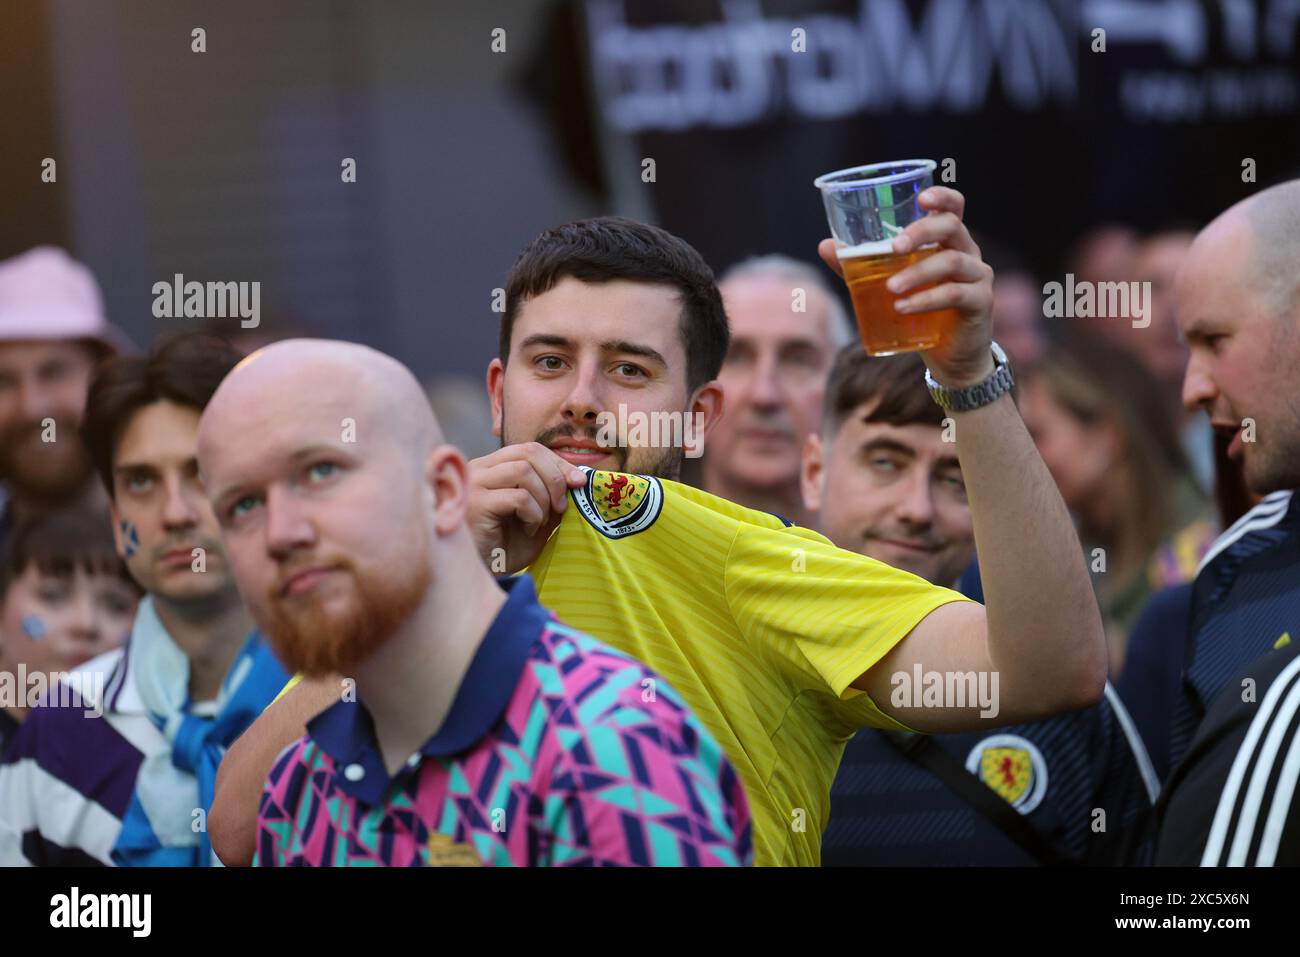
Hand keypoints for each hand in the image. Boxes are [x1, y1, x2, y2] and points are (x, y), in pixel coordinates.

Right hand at [466, 443, 587, 573]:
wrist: (484, 574)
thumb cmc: (507, 546)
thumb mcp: (537, 516)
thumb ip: (552, 495)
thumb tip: (577, 478)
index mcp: (492, 467)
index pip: (530, 449)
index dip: (558, 463)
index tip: (579, 482)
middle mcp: (479, 469)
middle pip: (528, 453)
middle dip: (555, 478)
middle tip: (562, 507)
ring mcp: (475, 485)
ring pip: (524, 471)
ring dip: (543, 498)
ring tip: (540, 521)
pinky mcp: (477, 504)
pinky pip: (520, 497)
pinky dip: (534, 514)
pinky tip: (529, 529)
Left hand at [818, 186, 995, 387]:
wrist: (951, 357)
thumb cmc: (921, 313)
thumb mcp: (889, 285)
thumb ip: (861, 266)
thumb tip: (825, 246)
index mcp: (947, 241)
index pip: (954, 207)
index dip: (942, 196)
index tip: (922, 198)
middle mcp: (967, 252)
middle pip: (951, 226)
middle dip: (921, 232)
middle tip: (893, 247)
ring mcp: (977, 275)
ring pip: (951, 261)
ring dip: (917, 273)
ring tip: (890, 288)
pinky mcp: (981, 301)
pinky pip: (954, 294)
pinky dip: (926, 299)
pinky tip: (903, 307)